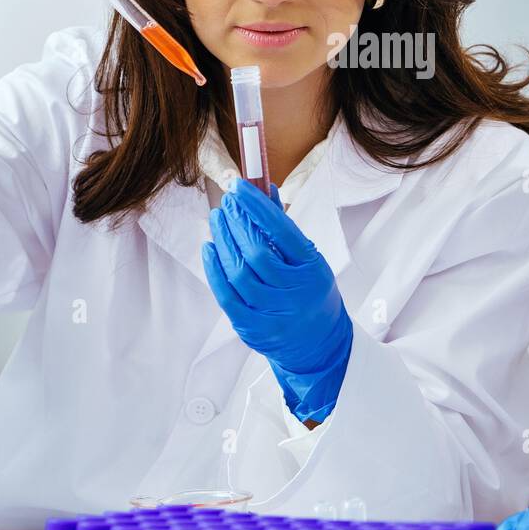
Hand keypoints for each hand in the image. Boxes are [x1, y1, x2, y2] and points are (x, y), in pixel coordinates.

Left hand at [202, 178, 352, 423]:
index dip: (257, 206)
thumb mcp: (308, 257)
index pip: (281, 231)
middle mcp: (295, 292)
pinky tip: (209, 249)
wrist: (319, 342)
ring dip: (223, 241)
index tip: (238, 187)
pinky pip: (227, 296)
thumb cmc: (310, 290)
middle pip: (256, 252)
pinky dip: (214, 270)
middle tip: (225, 203)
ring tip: (216, 220)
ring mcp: (274, 313)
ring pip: (239, 272)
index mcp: (312, 268)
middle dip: (236, 222)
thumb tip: (265, 188)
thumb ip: (284, 226)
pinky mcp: (254, 329)